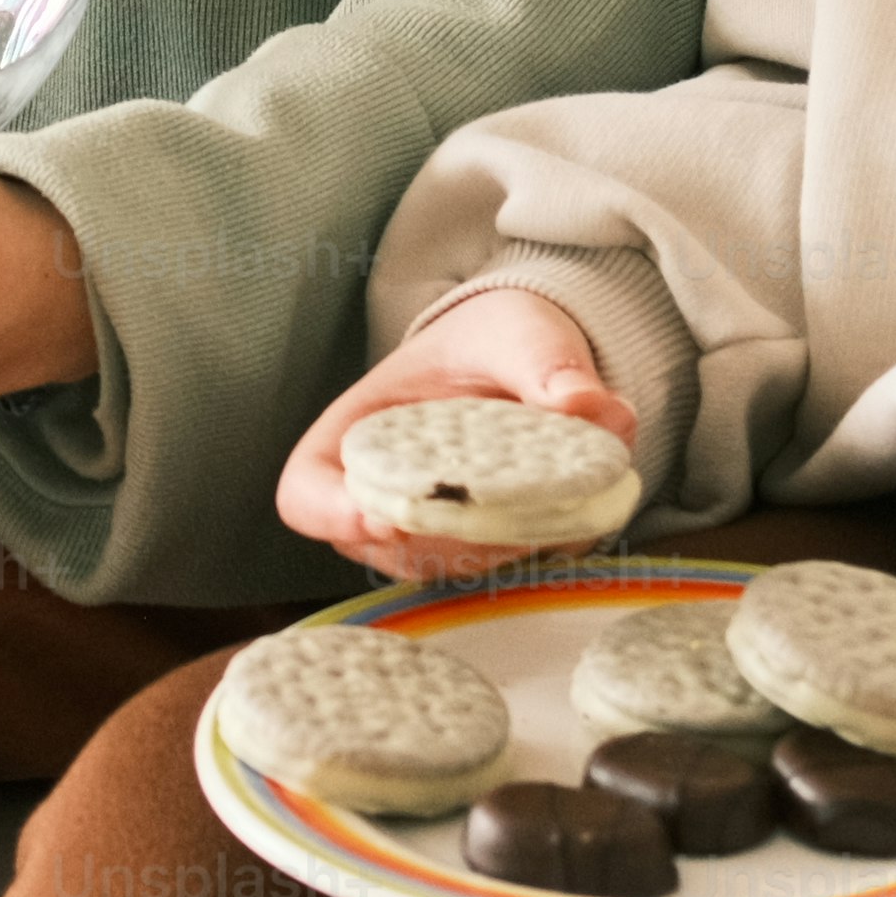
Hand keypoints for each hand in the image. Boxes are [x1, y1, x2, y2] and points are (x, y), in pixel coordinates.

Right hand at [277, 286, 641, 593]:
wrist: (534, 356)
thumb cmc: (499, 335)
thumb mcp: (519, 330)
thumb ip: (547, 363)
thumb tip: (590, 405)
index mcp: (357, 429)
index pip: (305, 490)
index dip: (330, 514)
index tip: (386, 517)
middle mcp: (380, 489)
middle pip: (380, 546)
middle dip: (449, 533)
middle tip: (518, 503)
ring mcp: (428, 527)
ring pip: (444, 565)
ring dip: (499, 543)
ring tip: (558, 496)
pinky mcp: (481, 545)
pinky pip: (498, 567)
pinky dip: (534, 545)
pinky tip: (573, 505)